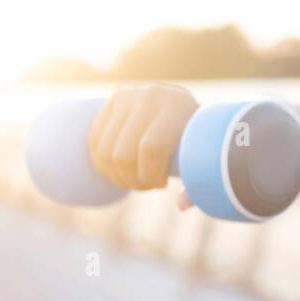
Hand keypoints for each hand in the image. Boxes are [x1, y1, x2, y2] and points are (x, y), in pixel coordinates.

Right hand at [86, 84, 198, 198]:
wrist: (188, 103)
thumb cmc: (198, 137)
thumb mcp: (204, 153)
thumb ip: (199, 181)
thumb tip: (182, 206)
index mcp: (177, 105)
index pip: (150, 149)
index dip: (150, 175)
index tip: (162, 184)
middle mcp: (150, 95)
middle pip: (123, 153)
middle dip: (132, 180)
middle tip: (146, 185)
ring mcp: (127, 94)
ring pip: (104, 150)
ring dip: (115, 175)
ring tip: (133, 180)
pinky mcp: (111, 99)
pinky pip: (94, 139)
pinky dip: (101, 163)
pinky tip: (118, 170)